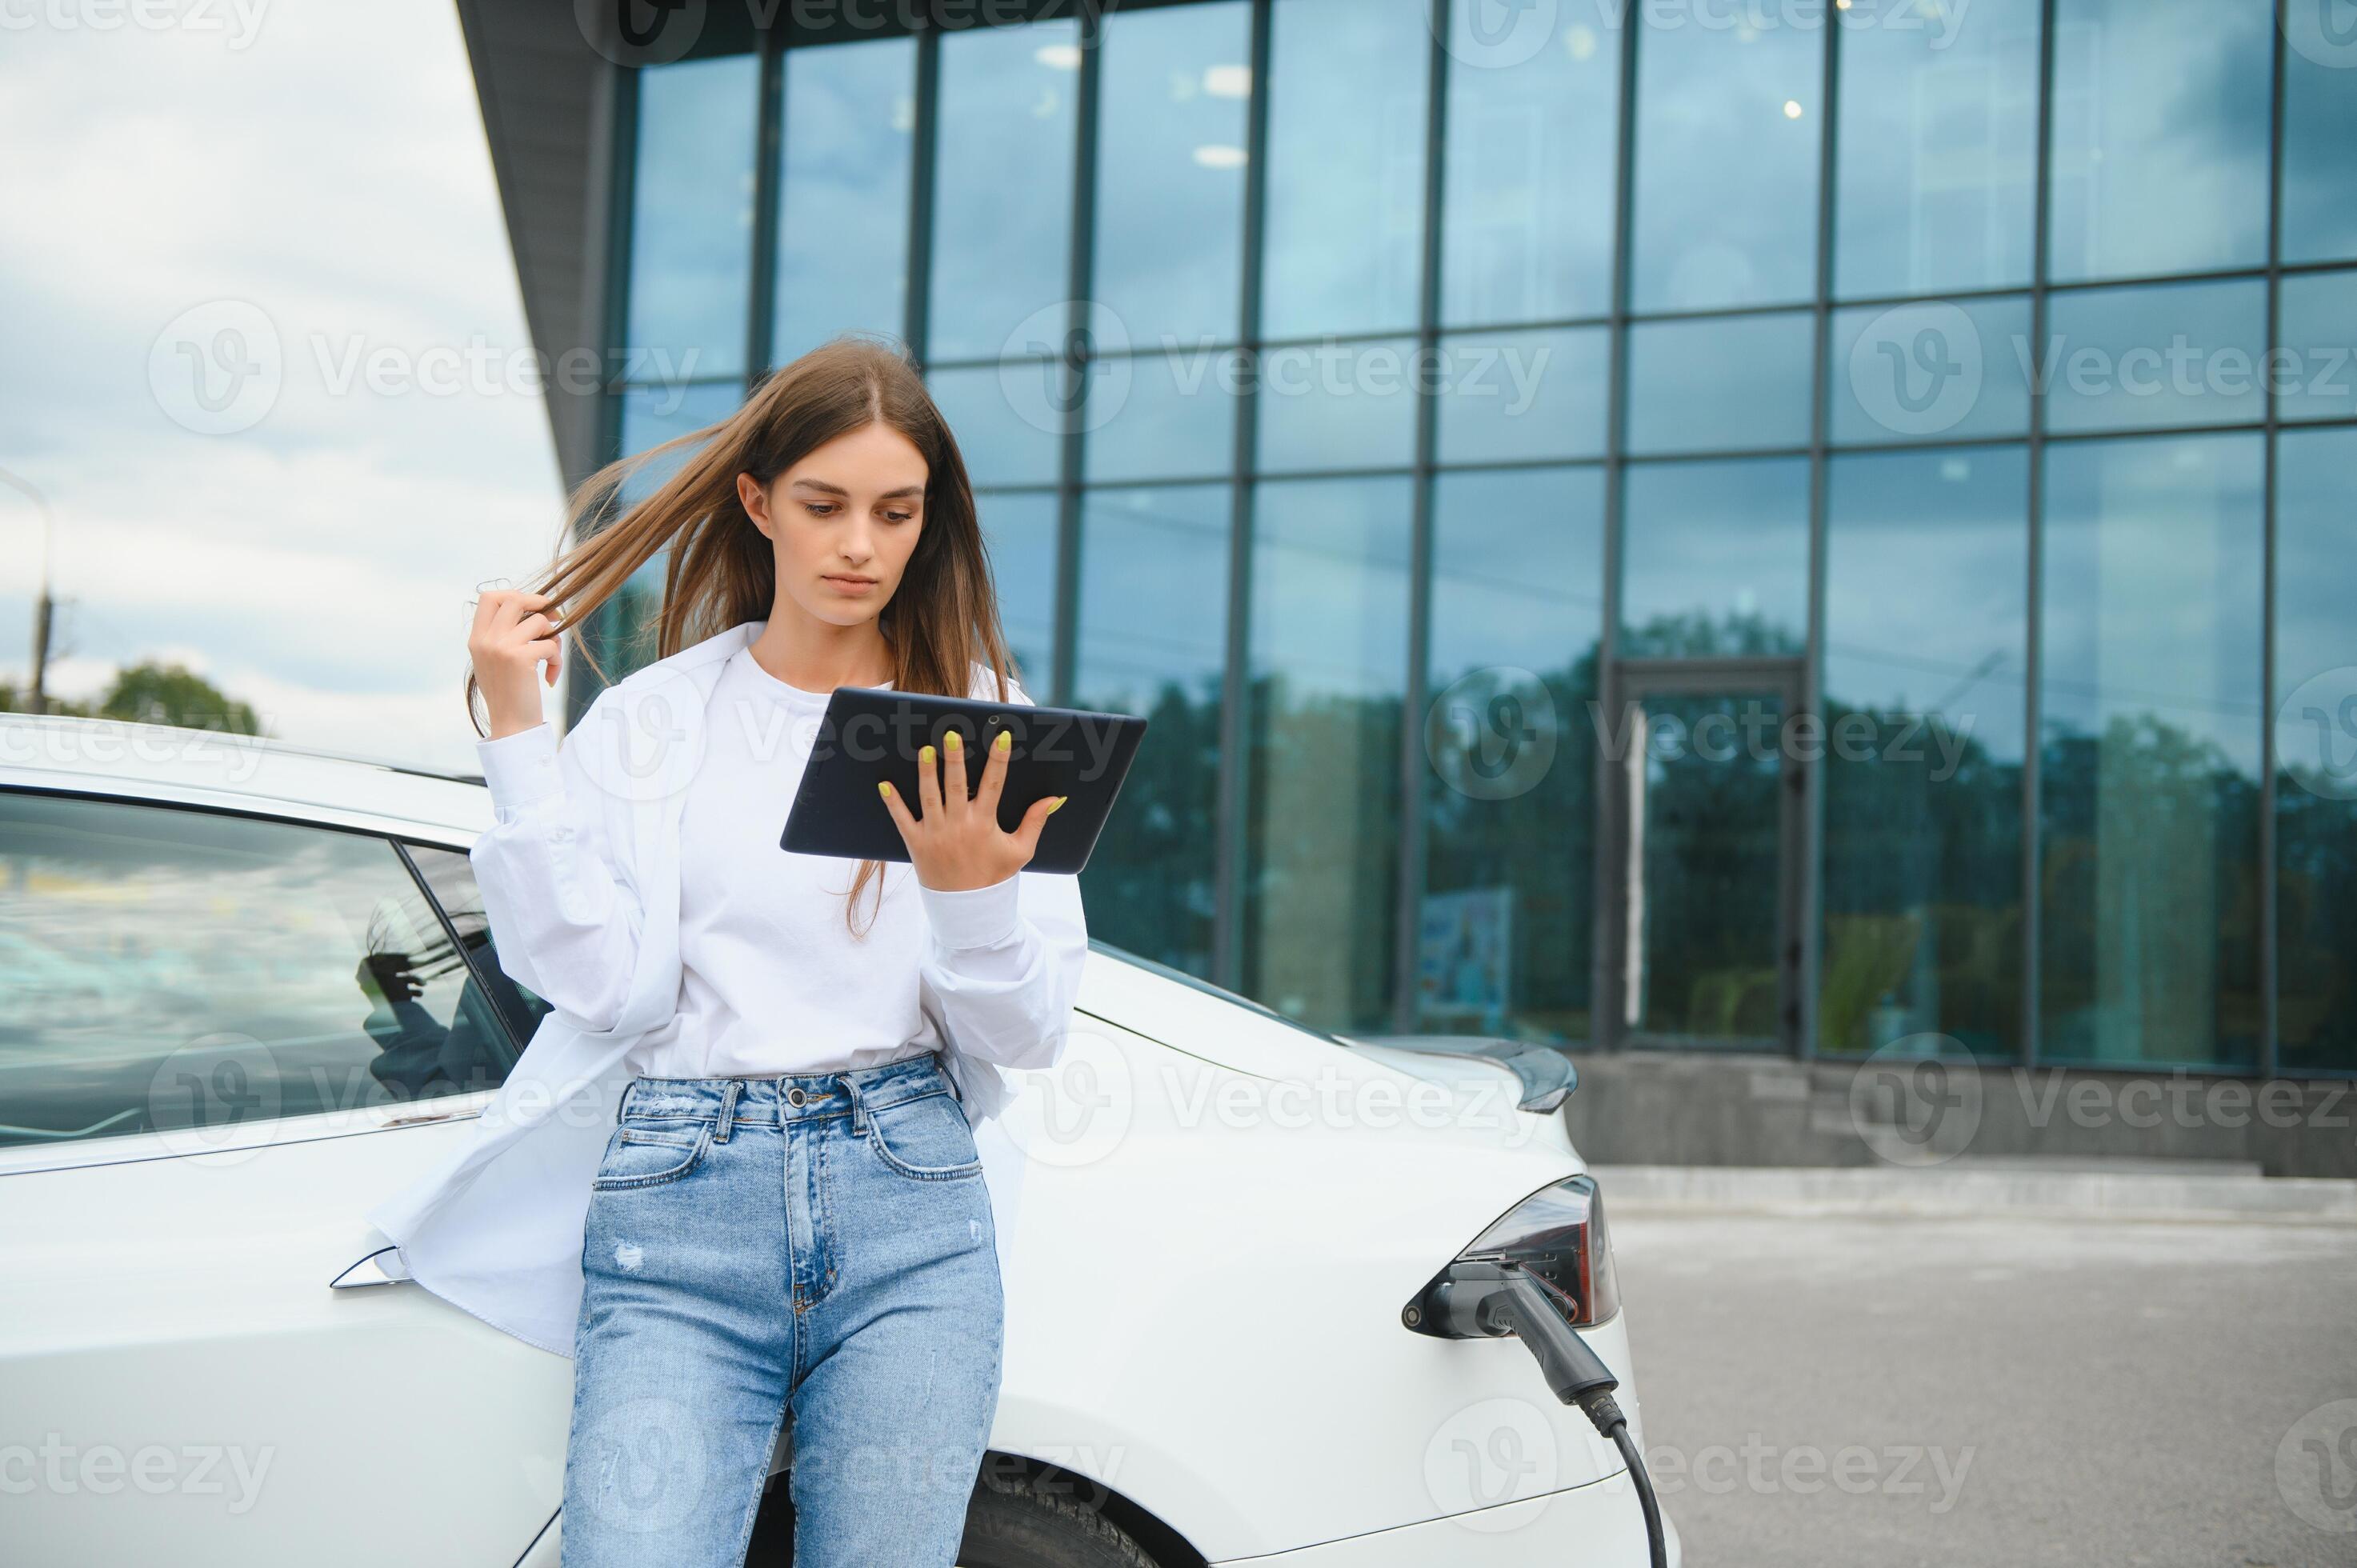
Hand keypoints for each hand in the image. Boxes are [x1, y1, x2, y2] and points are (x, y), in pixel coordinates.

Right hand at [468, 588, 561, 738]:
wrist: (510, 724)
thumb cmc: (508, 694)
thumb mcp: (495, 661)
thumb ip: (503, 635)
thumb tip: (534, 609)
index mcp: (476, 638)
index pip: (489, 597)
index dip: (514, 594)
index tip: (532, 606)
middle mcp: (486, 640)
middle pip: (515, 599)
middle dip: (540, 604)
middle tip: (553, 618)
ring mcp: (501, 647)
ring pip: (539, 621)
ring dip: (553, 638)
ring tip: (551, 657)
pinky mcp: (520, 658)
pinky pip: (550, 644)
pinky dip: (556, 659)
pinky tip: (550, 676)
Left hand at [877, 725, 1065, 892]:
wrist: (967, 907)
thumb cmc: (994, 876)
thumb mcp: (1021, 851)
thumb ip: (1035, 822)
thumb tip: (1054, 799)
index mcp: (984, 824)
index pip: (994, 785)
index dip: (999, 760)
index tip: (1002, 737)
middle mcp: (959, 826)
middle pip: (956, 785)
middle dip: (954, 759)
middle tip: (951, 734)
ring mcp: (935, 834)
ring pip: (929, 797)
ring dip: (926, 773)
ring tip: (924, 749)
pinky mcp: (916, 843)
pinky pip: (902, 819)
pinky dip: (892, 802)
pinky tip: (884, 783)